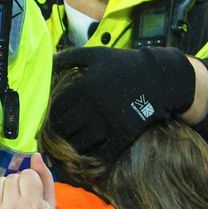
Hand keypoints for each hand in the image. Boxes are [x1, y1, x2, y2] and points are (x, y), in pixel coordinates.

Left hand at [50, 46, 196, 161]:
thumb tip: (48, 61)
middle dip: (60, 131)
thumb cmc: (125, 65)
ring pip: (80, 143)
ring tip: (75, 141)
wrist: (159, 78)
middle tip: (62, 133)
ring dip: (74, 144)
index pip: (57, 109)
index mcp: (84, 87)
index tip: (55, 118)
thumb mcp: (97, 54)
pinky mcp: (123, 135)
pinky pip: (101, 151)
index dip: (53, 115)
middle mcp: (93, 106)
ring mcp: (108, 122)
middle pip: (65, 128)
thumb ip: (70, 57)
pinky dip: (93, 153)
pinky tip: (92, 148)